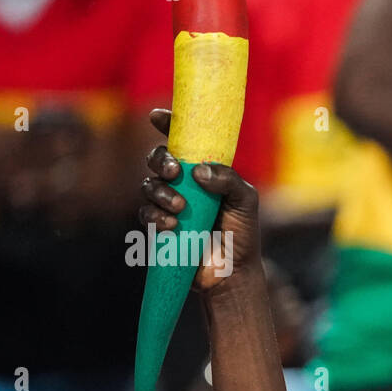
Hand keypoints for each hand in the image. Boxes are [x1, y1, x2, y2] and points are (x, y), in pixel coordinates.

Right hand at [138, 108, 260, 290]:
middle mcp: (185, 185)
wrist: (233, 273)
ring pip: (148, 185)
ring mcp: (170, 205)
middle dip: (160, 160)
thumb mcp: (245, 202)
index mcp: (205, 172)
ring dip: (160, 192)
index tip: (158, 117)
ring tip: (180, 208)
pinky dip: (155, 216)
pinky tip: (172, 226)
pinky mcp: (160, 227)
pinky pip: (145, 214)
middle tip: (175, 173)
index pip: (183, 142)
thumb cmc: (242, 234)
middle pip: (157, 159)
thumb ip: (228, 180)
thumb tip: (198, 170)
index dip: (168, 125)